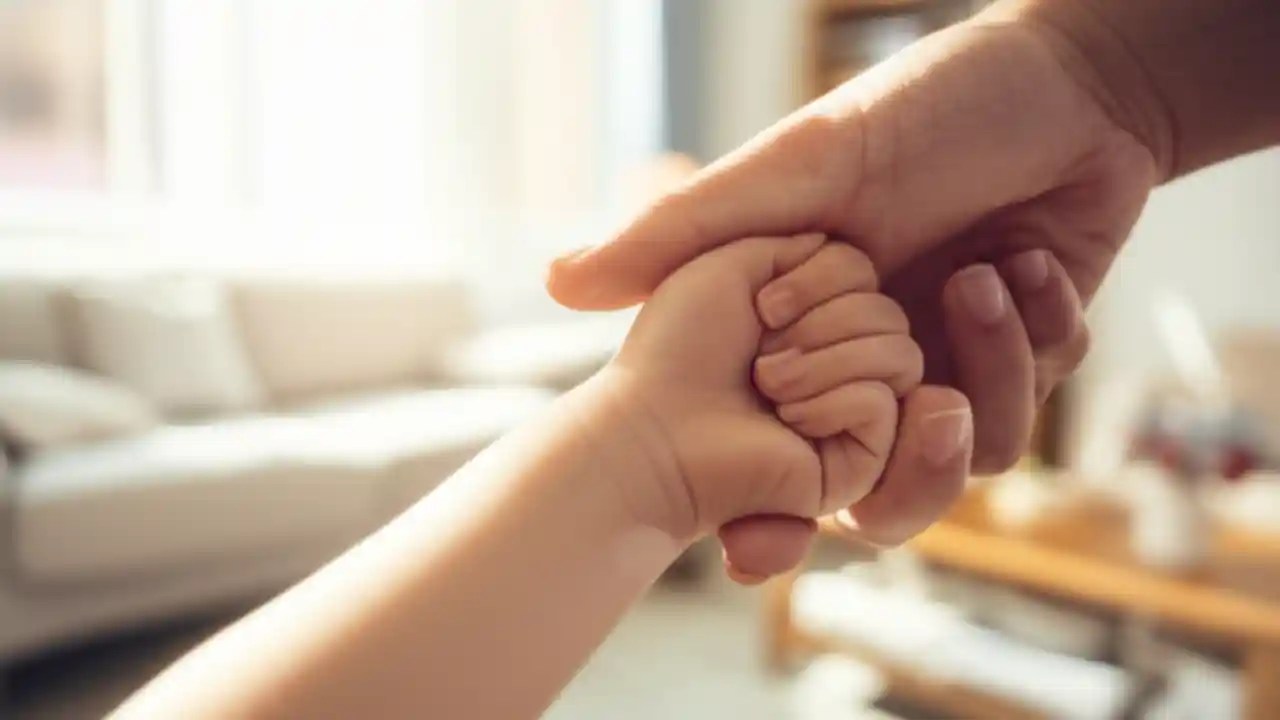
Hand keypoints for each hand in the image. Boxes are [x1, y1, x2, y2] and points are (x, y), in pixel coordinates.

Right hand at [549, 12, 1157, 570]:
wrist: (1063, 81)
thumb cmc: (921, 112)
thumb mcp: (795, 169)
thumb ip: (680, 229)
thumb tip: (559, 284)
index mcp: (812, 333)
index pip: (778, 457)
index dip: (763, 518)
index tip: (755, 545)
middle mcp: (879, 362)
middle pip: (888, 494)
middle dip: (911, 479)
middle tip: (931, 409)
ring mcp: (956, 361)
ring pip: (974, 450)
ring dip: (989, 367)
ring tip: (982, 276)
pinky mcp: (1029, 351)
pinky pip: (1037, 393)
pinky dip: (1038, 337)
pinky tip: (1027, 262)